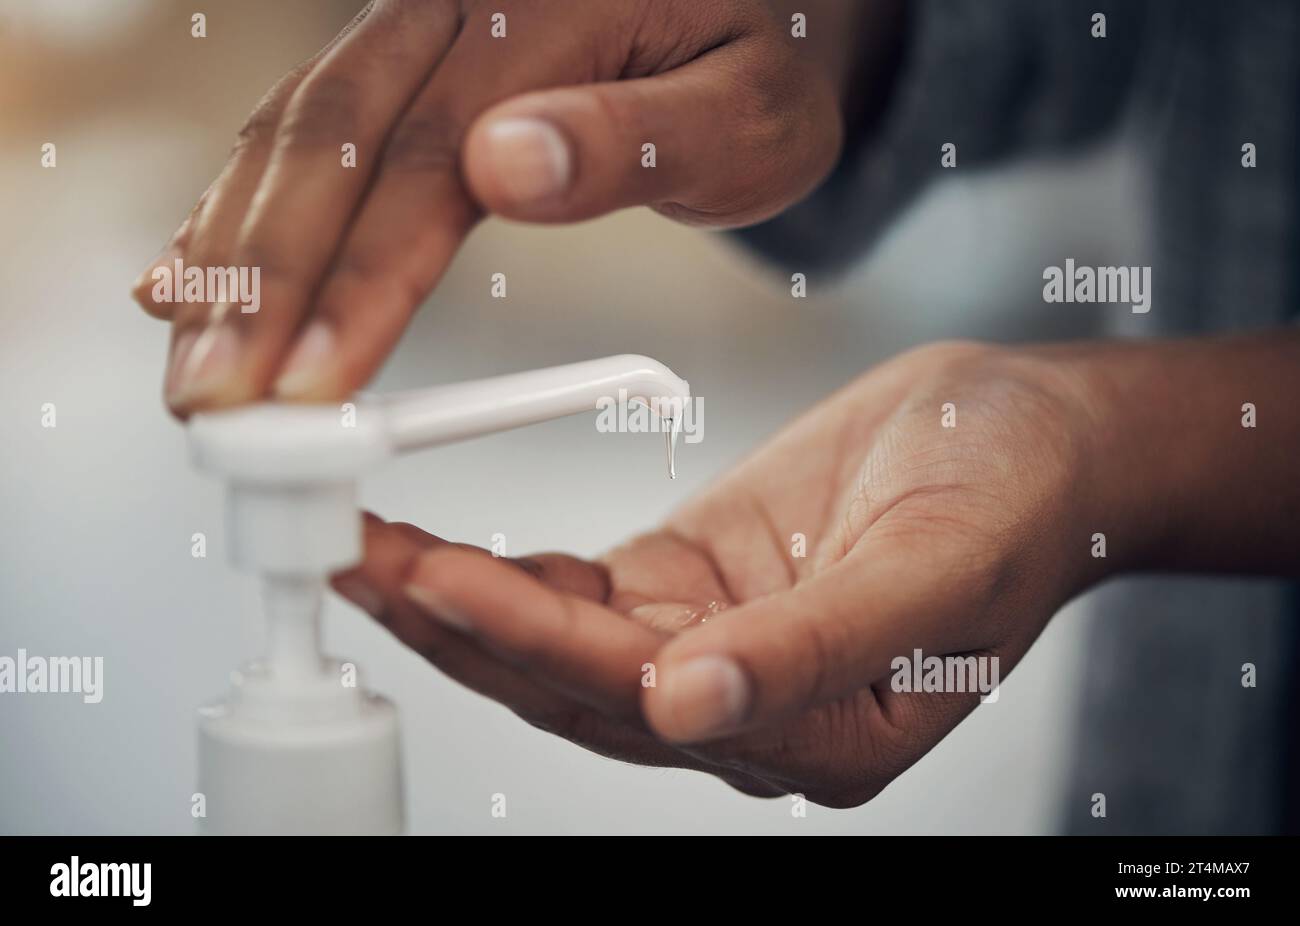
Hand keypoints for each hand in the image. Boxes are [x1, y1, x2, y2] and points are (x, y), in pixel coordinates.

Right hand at [133, 0, 864, 414]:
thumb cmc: (764, 63)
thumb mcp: (751, 109)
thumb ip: (642, 140)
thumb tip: (507, 165)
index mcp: (539, 16)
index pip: (424, 164)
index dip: (356, 282)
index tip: (310, 391)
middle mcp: (453, 10)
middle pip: (326, 149)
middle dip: (259, 287)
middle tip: (214, 407)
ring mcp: (414, 28)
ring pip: (291, 140)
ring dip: (230, 260)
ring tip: (192, 369)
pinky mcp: (400, 62)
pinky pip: (299, 133)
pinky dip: (239, 212)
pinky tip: (191, 278)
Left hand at [333, 341, 1116, 804]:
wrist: (1032, 434)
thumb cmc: (1015, 498)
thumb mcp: (937, 568)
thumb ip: (816, 649)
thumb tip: (691, 710)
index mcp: (819, 735)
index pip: (642, 701)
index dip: (536, 643)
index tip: (442, 580)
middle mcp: (750, 706)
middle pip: (573, 685)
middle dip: (460, 628)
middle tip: (353, 564)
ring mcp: (713, 646)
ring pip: (560, 643)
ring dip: (463, 600)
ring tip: (366, 549)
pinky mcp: (692, 586)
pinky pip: (582, 591)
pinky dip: (510, 570)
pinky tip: (444, 547)